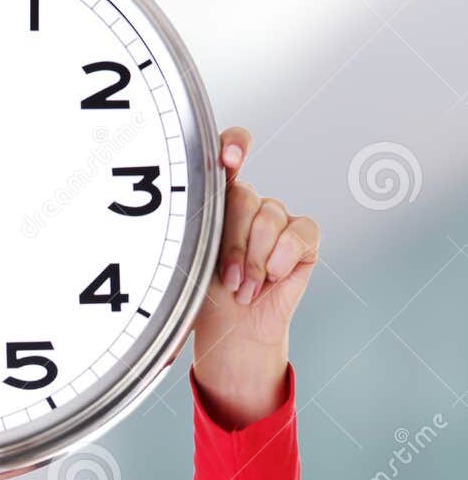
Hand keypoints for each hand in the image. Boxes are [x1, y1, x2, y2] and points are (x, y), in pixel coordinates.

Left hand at [191, 126, 319, 426]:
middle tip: (227, 279)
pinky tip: (272, 278)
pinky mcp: (303, 237)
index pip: (228, 154)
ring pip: (269, 218)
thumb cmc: (205, 298)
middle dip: (234, 244)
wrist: (232, 332)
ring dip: (254, 262)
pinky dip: (282, 258)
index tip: (229, 159)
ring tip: (243, 289)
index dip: (234, 147)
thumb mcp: (187, 266)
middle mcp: (249, 204)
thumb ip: (188, 236)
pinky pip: (300, 232)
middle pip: (245, 198)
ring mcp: (278, 218)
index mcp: (217, 202)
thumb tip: (175, 228)